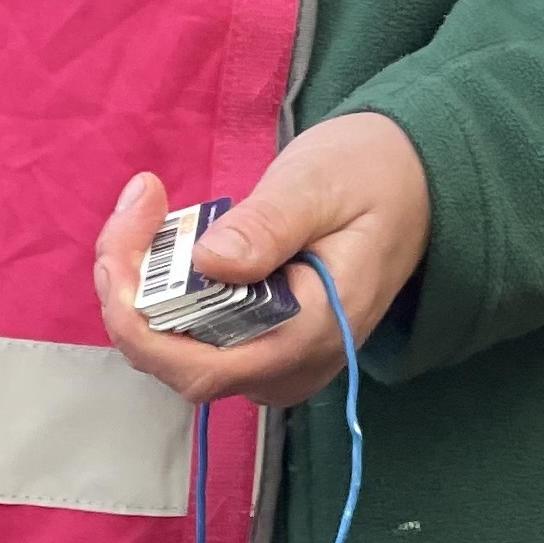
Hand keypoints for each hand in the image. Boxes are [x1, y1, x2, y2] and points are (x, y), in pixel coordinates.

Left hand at [92, 114, 430, 410]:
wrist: (415, 185)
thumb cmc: (374, 176)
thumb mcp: (322, 183)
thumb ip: (268, 226)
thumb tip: (207, 263)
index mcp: (311, 334)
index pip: (198, 366)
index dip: (139, 316)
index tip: (128, 233)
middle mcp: (291, 366)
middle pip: (175, 361)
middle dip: (133, 289)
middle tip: (139, 202)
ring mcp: (277, 362)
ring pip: (178, 350)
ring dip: (146, 285)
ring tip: (150, 209)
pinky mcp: (264, 344)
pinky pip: (196, 335)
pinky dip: (168, 288)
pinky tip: (174, 235)